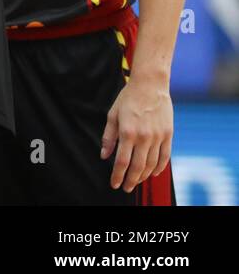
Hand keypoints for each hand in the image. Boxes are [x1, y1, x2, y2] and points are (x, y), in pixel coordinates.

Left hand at [101, 75, 172, 191]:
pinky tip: (152, 173)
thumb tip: (104, 155)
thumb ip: (109, 137)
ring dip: (143, 176)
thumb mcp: (112, 115)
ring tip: (136, 181)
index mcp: (127, 132)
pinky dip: (159, 168)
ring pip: (152, 164)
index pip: (122, 161)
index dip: (117, 175)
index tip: (114, 184)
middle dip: (130, 180)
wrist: (150, 85)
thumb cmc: (128, 98)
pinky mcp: (168, 135)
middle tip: (125, 188)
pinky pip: (165, 157)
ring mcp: (158, 137)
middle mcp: (144, 137)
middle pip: (137, 166)